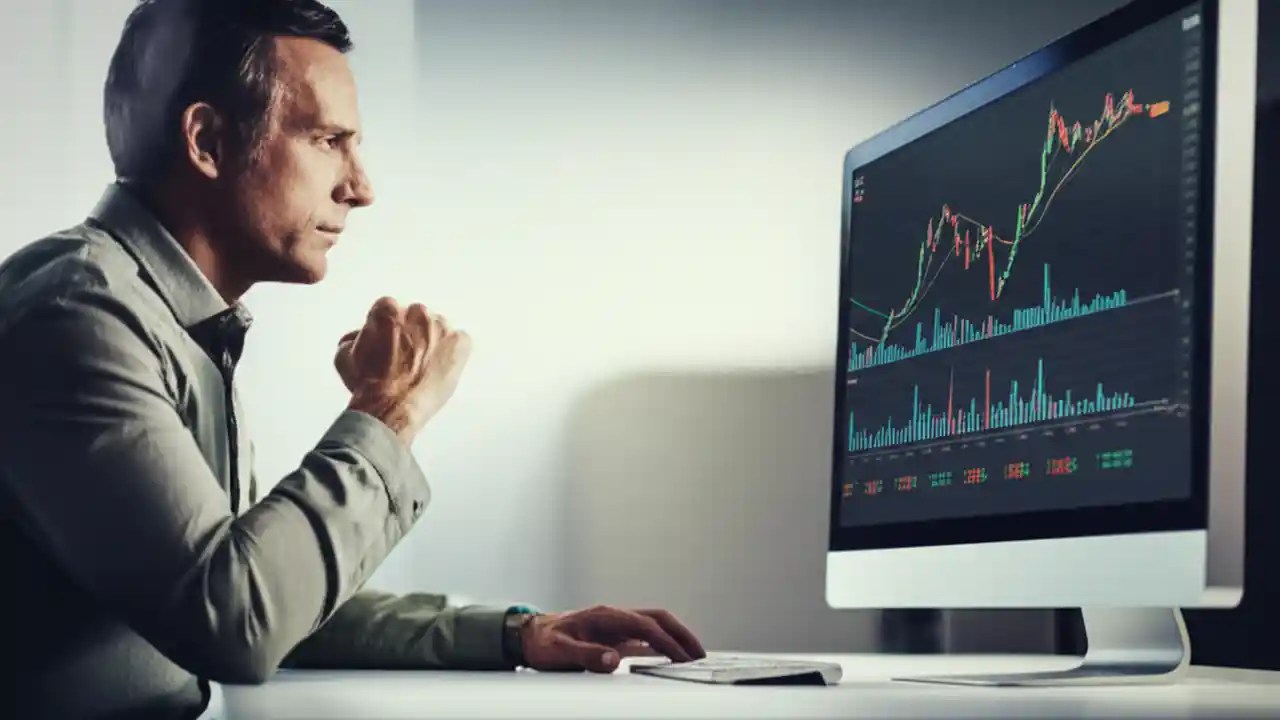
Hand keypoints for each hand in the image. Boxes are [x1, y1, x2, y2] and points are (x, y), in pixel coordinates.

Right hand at [334, 297, 471, 443]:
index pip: (389, 311)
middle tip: (406, 358)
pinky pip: (459, 341)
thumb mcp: (345, 357)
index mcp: (388, 309)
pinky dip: (452, 352)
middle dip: (411, 334)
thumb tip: (359, 336)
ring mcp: (441, 327)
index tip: (389, 345)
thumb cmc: (367, 385)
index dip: (388, 331)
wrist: (392, 407)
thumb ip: (354, 338)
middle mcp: (416, 312)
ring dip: (432, 343)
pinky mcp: (459, 343)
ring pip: (437, 329)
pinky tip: (439, 369)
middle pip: (416, 318)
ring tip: (423, 367)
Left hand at [519, 606, 705, 673]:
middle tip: (699, 654)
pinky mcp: (613, 632)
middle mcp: (613, 615)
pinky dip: (661, 642)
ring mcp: (615, 623)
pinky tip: (669, 656)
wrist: (530, 634)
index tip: (682, 658)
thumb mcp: (560, 652)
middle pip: (657, 618)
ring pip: (653, 624)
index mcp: (604, 616)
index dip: (667, 642)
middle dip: (681, 634)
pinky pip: (644, 634)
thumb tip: (614, 660)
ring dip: (674, 636)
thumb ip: (587, 655)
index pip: (645, 627)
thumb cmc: (544, 641)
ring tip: (692, 656)